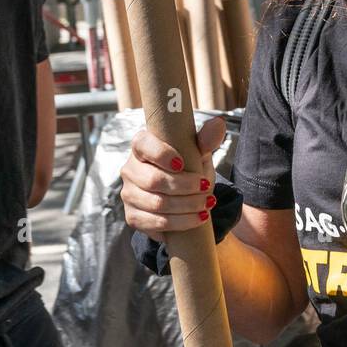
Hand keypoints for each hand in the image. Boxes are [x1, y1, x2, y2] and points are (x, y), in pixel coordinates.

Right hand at [121, 117, 224, 242]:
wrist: (184, 196)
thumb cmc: (187, 166)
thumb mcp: (197, 152)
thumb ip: (205, 140)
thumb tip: (218, 124)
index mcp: (141, 146)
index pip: (143, 145)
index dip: (162, 155)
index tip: (182, 164)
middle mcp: (130, 169)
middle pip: (153, 180)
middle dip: (185, 186)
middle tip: (207, 187)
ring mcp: (129, 194)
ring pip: (157, 204)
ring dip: (187, 206)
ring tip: (207, 204)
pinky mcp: (133, 217)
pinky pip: (156, 223)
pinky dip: (181, 222)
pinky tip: (198, 218)